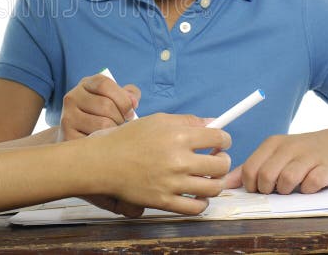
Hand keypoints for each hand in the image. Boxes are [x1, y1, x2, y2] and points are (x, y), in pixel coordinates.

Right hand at [59, 72, 139, 140]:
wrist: (76, 133)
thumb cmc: (103, 113)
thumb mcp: (114, 98)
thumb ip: (128, 95)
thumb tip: (133, 102)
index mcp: (86, 84)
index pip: (104, 84)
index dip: (122, 98)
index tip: (130, 111)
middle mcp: (72, 97)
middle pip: (106, 105)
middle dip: (120, 117)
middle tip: (121, 124)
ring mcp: (67, 117)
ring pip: (102, 124)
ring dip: (113, 131)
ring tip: (112, 132)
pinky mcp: (67, 136)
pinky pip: (94, 140)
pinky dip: (104, 143)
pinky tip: (103, 142)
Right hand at [85, 113, 231, 214]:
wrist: (103, 163)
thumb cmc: (127, 139)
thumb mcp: (157, 120)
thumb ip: (186, 121)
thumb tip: (212, 124)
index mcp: (178, 136)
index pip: (218, 138)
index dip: (224, 139)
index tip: (221, 142)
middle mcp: (178, 160)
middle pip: (221, 165)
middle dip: (223, 161)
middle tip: (216, 159)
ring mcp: (172, 183)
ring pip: (213, 188)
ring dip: (216, 182)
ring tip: (208, 177)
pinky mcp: (164, 202)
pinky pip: (196, 207)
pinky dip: (202, 202)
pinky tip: (197, 195)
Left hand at [234, 129, 327, 194]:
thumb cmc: (300, 153)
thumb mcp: (274, 155)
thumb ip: (250, 168)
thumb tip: (225, 184)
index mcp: (272, 144)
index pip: (250, 168)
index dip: (251, 185)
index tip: (258, 189)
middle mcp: (289, 148)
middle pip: (266, 176)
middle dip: (267, 190)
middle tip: (275, 190)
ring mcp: (308, 157)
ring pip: (287, 180)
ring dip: (287, 191)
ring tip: (292, 188)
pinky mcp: (326, 168)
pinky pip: (310, 185)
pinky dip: (307, 190)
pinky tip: (309, 185)